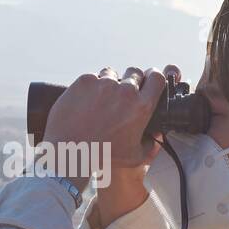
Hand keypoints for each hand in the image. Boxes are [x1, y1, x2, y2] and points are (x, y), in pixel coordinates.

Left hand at [42, 66, 166, 193]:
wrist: (70, 152)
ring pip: (111, 73)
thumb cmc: (103, 157)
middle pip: (135, 72)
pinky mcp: (85, 81)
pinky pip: (92, 77)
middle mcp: (125, 92)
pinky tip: (85, 102)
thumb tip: (157, 135)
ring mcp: (104, 84)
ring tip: (100, 100)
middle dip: (131, 80)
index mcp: (141, 107)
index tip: (149, 80)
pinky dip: (90, 87)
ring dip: (109, 83)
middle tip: (122, 94)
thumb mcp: (135, 157)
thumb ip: (151, 144)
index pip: (157, 78)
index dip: (154, 77)